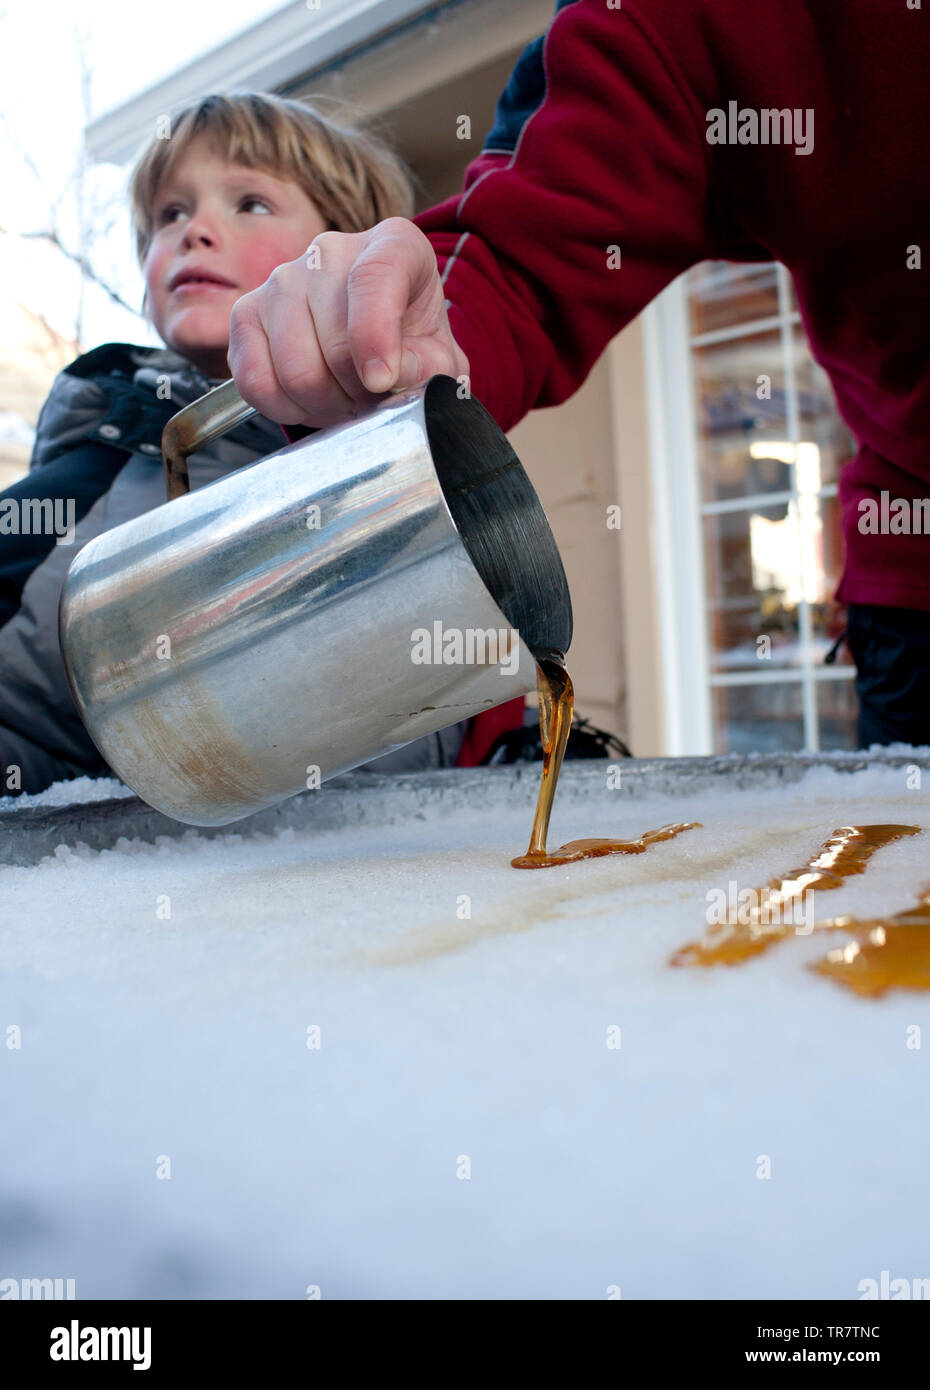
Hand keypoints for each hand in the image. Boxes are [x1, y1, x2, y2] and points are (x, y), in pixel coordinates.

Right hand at [227, 217, 470, 427]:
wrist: (369, 340)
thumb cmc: (408, 343)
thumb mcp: (438, 357)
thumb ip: (427, 367)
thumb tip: (390, 376)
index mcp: (393, 245)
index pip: (375, 278)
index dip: (375, 337)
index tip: (381, 381)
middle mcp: (330, 252)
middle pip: (334, 344)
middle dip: (356, 392)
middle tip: (370, 398)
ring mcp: (281, 279)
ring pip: (295, 370)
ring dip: (324, 403)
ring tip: (343, 397)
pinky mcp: (245, 313)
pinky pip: (254, 379)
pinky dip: (284, 407)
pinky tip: (307, 400)